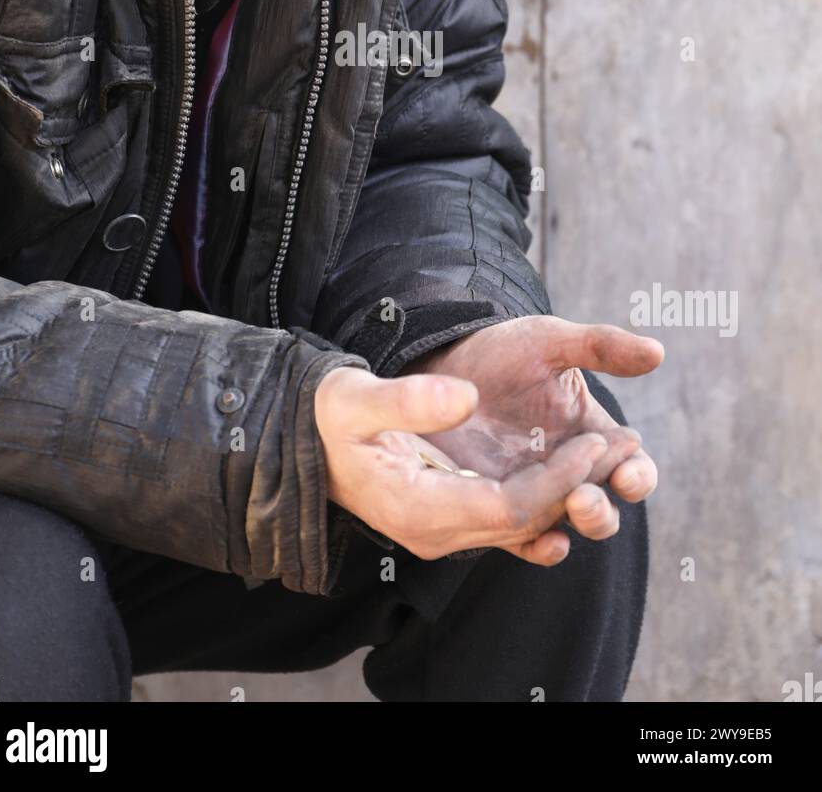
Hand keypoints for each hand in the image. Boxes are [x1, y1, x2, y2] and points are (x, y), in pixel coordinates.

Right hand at [314, 364, 638, 567]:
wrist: (309, 435)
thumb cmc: (331, 414)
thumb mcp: (358, 397)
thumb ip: (409, 398)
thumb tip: (465, 396)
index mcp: (414, 508)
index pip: (506, 508)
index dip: (556, 480)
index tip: (593, 441)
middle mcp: (434, 531)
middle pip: (523, 523)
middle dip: (576, 490)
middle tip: (617, 447)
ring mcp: (444, 528)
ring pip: (522, 525)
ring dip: (569, 496)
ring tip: (612, 457)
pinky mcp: (452, 515)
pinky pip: (509, 522)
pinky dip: (546, 502)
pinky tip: (579, 482)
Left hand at [401, 316, 662, 560]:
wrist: (443, 367)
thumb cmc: (503, 351)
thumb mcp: (549, 340)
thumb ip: (600, 346)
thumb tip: (657, 352)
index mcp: (592, 438)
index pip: (631, 469)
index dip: (637, 476)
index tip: (628, 472)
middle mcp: (568, 473)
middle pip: (602, 512)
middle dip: (600, 512)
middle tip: (582, 496)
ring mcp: (531, 494)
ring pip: (565, 528)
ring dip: (573, 526)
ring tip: (567, 505)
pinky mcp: (494, 508)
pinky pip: (521, 541)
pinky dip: (537, 549)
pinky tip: (544, 542)